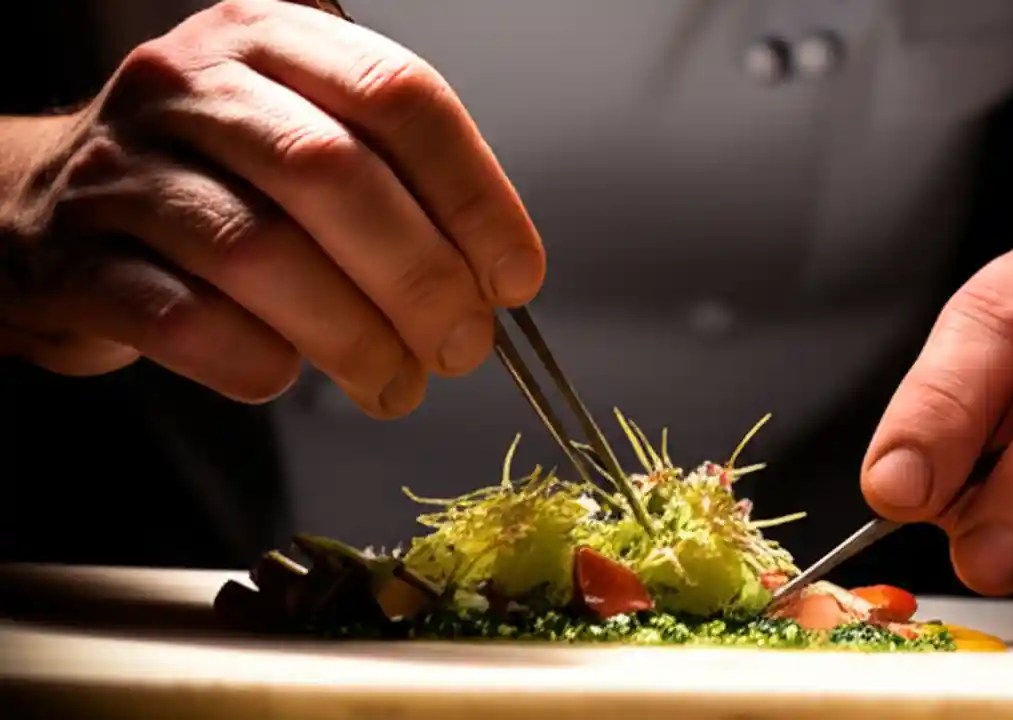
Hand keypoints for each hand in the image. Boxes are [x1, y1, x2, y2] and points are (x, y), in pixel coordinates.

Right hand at [0, 0, 543, 417]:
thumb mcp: (301, 141)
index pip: (401, 97)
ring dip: (352, 337)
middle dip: (420, 278)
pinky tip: (283, 374)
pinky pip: (182, 319)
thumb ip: (392, 187)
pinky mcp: (74, 259)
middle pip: (334, 174)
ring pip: (260, 252)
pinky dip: (253, 361)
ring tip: (392, 382)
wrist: (40, 210)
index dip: (476, 197)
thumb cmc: (209, 185)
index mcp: (272, 43)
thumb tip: (490, 279)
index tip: (513, 277)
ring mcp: (124, 169)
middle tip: (461, 346)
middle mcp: (193, 86)